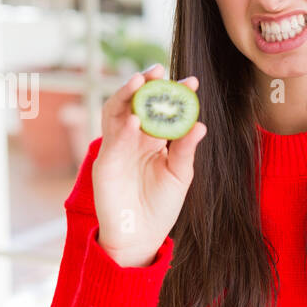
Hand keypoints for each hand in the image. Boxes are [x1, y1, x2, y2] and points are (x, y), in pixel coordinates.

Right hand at [92, 65, 206, 267]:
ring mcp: (117, 148)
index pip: (163, 109)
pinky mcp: (105, 162)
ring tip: (140, 81)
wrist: (140, 236)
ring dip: (126, 95)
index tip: (192, 82)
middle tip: (159, 70)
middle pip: (137, 103)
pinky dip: (122, 128)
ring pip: (117, 112)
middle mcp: (134, 138)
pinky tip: (134, 120)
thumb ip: (186, 150)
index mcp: (154, 139)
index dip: (175, 94)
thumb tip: (201, 125)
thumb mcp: (179, 175)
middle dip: (146, 84)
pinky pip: (112, 141)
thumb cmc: (160, 206)